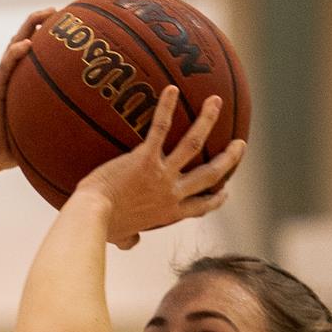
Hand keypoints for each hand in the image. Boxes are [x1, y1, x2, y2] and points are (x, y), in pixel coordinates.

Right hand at [0, 8, 56, 173]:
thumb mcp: (38, 131)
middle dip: (41, 20)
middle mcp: (9, 75)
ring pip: (15, 43)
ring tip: (48, 12)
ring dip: (30, 25)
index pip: (34, 51)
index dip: (48, 36)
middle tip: (61, 9)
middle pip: (25, 38)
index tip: (69, 25)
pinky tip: (28, 45)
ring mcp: (0, 79)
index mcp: (18, 81)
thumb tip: (88, 132)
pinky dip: (16, 53)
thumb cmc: (9, 149)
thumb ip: (56, 124)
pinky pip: (6, 66)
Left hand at [70, 86, 244, 249]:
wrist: (92, 218)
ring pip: (194, 144)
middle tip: (239, 144)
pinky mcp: (144, 158)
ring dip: (208, 121)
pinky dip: (166, 107)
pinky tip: (171, 88)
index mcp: (168, 213)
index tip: (225, 192)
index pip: (200, 207)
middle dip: (228, 159)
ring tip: (216, 102)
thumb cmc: (101, 228)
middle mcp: (172, 193)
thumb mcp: (121, 237)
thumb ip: (130, 239)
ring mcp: (161, 175)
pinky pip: (159, 128)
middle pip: (210, 174)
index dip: (216, 200)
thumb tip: (130, 243)